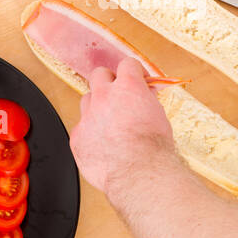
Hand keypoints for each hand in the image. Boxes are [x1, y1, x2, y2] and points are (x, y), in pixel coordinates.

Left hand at [69, 58, 175, 194]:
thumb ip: (146, 101)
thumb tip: (144, 98)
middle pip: (99, 75)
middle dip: (108, 82)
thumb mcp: (159, 115)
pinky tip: (102, 145)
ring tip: (109, 123)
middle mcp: (104, 96)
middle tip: (117, 95)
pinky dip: (90, 133)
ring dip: (96, 107)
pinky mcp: (77, 137)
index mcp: (128, 87)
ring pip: (87, 100)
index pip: (127, 64)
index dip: (133, 72)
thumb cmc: (153, 149)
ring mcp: (88, 116)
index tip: (136, 79)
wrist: (139, 173)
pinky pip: (80, 128)